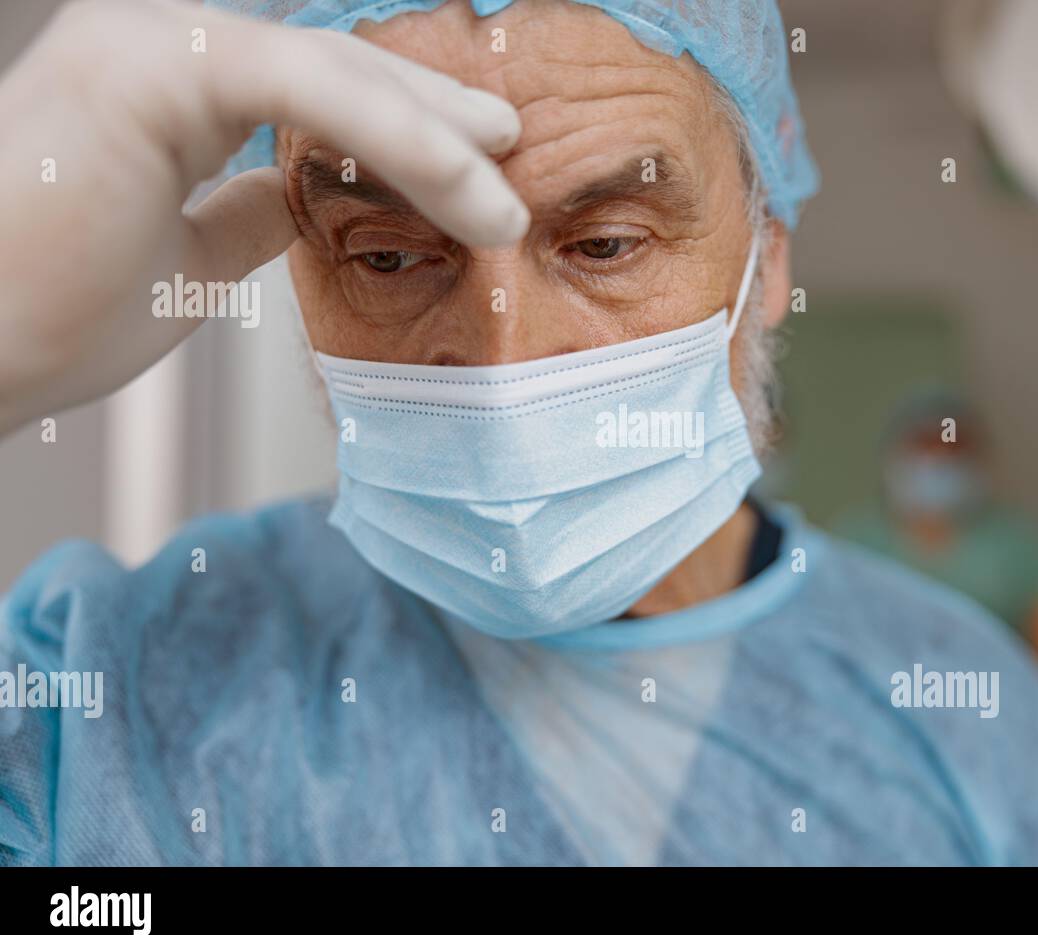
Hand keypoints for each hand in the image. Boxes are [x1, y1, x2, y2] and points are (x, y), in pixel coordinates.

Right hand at [0, 0, 527, 436]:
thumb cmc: (54, 314)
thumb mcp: (186, 261)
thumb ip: (243, 217)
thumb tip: (294, 206)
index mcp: (171, 88)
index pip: (315, 91)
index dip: (403, 126)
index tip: (476, 168)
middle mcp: (163, 46)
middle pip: (337, 68)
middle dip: (435, 113)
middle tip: (510, 154)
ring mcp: (155, 44)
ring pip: (336, 75)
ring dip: (434, 136)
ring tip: (503, 201)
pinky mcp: (155, 65)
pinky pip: (309, 89)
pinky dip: (394, 133)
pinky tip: (460, 174)